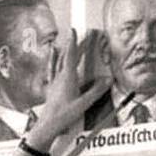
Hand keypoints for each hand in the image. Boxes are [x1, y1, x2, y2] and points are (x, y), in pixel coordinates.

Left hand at [30, 27, 112, 146]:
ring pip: (56, 64)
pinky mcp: (50, 90)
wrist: (48, 125)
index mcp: (67, 77)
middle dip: (72, 46)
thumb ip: (96, 91)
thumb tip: (107, 80)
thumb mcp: (84, 103)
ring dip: (59, 54)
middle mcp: (59, 77)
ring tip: (57, 46)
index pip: (71, 55)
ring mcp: (53, 83)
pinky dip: (51, 66)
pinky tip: (51, 66)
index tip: (75, 30)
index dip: (74, 42)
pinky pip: (51, 73)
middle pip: (66, 57)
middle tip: (78, 37)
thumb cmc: (63, 115)